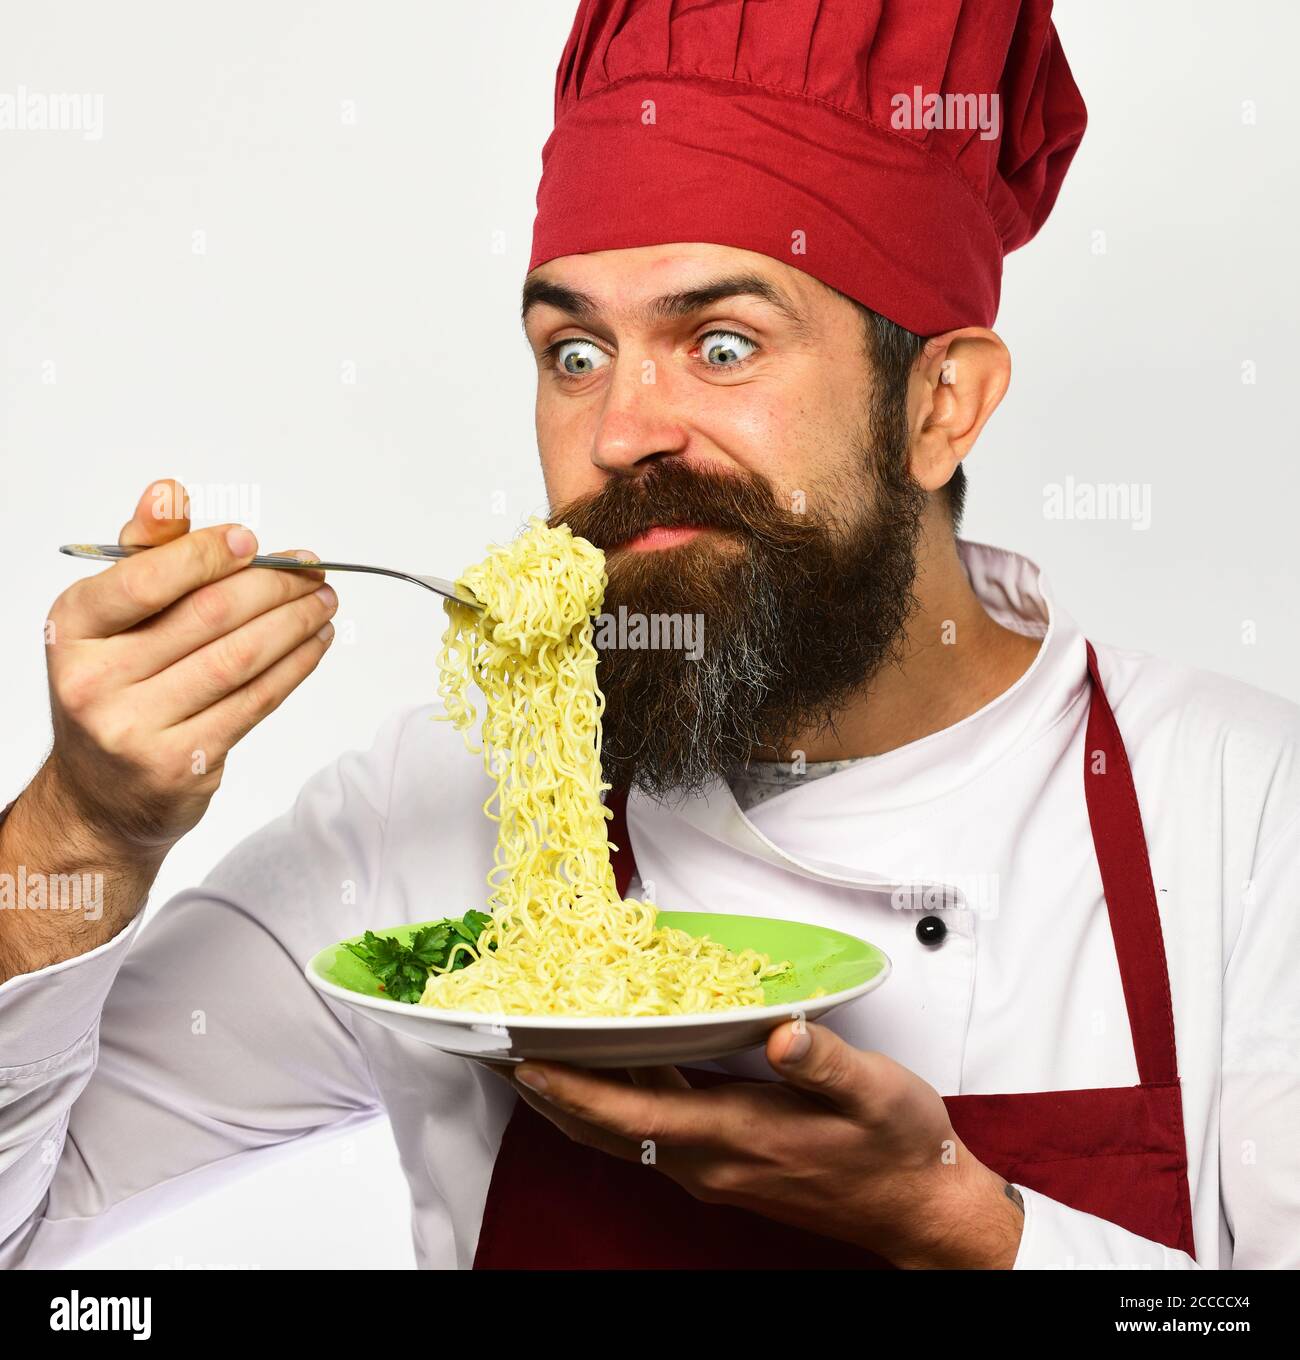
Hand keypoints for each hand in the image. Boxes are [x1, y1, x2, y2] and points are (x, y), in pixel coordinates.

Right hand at [43, 478, 337, 854]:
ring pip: (239, 659)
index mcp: (71, 628)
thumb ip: (144, 553)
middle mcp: (96, 680)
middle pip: (208, 616)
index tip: (254, 542)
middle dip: (273, 586)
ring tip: (323, 601)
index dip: (208, 554)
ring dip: (295, 624)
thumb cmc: (112, 687)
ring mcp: (137, 728)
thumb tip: (169, 492)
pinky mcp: (182, 764)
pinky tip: (315, 644)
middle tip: (310, 570)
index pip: (147, 579)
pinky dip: (294, 666)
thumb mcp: (108, 617)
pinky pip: (254, 702)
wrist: (99, 793)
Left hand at [505, 1020, 1024, 1268]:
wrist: (919, 1208)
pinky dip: (614, 1108)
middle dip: (551, 1093)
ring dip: (575, 1102)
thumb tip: (780, 1035)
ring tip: (536, 1062)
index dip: (572, 1088)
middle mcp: (711, 1162)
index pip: (632, 1112)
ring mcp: (715, 1171)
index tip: (523, 1062)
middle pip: (610, 1128)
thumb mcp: (874, 1091)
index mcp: (735, 1136)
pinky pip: (651, 1136)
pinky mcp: (726, 1168)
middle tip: (503, 1052)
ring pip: (625, 1135)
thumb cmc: (897, 1146)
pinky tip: (611, 1078)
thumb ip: (823, 1062)